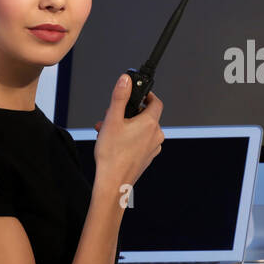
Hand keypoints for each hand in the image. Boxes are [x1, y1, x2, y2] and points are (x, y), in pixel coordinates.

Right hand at [92, 74, 163, 191]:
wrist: (113, 183)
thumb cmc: (111, 154)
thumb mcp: (112, 120)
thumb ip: (119, 97)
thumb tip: (126, 79)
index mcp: (150, 123)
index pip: (156, 101)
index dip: (146, 95)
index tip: (137, 93)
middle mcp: (156, 135)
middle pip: (145, 115)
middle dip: (128, 112)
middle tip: (111, 115)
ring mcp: (153, 148)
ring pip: (141, 129)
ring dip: (125, 126)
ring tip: (107, 131)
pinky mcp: (147, 158)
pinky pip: (140, 142)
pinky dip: (129, 138)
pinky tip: (113, 142)